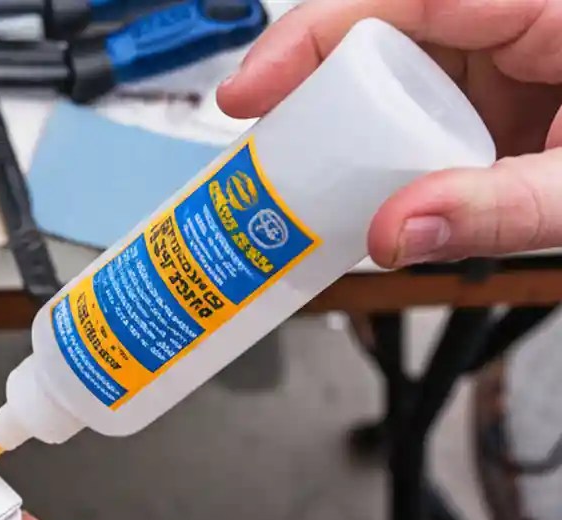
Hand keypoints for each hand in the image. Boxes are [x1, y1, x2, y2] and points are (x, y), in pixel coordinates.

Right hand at [217, 0, 561, 267]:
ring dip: (356, 130)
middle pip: (385, 32)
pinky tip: (379, 188)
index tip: (249, 93)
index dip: (306, 39)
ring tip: (318, 187)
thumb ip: (500, 210)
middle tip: (274, 158)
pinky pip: (433, 104)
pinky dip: (398, 148)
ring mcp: (519, 46)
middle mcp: (523, 13)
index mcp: (545, 3)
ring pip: (402, 73)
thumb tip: (392, 233)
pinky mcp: (517, 84)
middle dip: (318, 94)